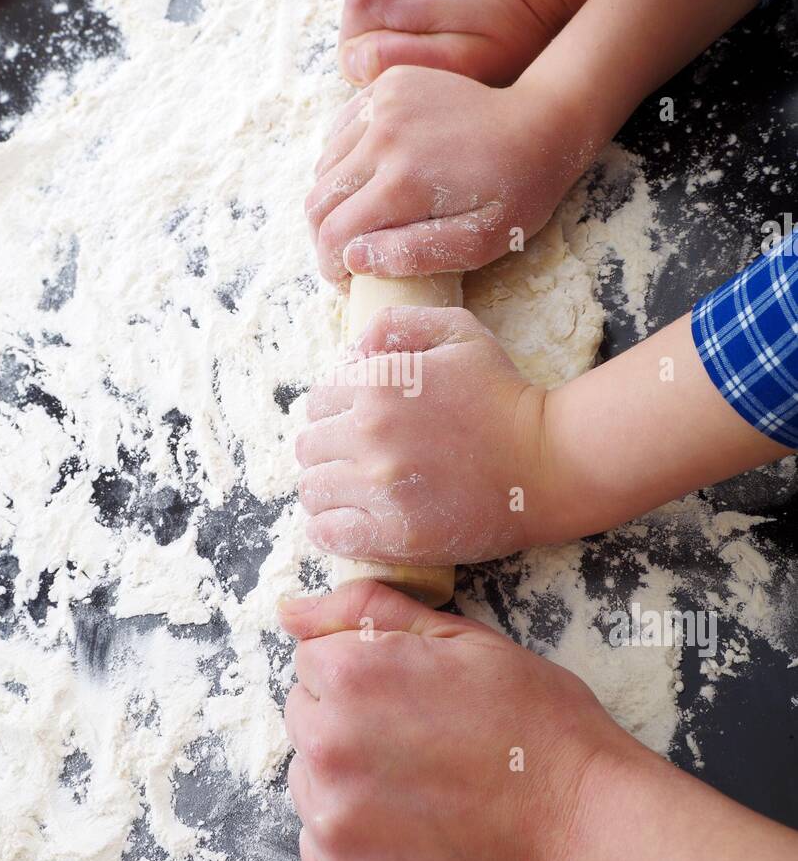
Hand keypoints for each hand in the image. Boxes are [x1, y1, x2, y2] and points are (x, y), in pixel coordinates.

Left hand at [278, 580, 634, 860]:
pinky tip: (418, 835)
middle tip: (426, 744)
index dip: (368, 671)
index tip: (414, 695)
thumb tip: (290, 610)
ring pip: (310, 784)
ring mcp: (333, 825)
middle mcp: (327, 748)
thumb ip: (371, 611)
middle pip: (306, 719)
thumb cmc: (539, 729)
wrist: (587, 835)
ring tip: (425, 791)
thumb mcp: (465, 641)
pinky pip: (323, 847)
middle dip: (350, 723)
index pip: (314, 660)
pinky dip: (359, 842)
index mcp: (352, 675)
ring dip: (349, 782)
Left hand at [297, 306, 562, 564]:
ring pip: (313, 491)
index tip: (360, 424)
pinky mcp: (396, 534)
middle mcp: (371, 434)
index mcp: (379, 384)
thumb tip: (353, 349)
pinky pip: (329, 534)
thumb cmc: (506, 396)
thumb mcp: (461, 334)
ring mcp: (381, 488)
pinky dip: (330, 528)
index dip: (336, 410)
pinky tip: (351, 520)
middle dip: (329, 448)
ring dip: (327, 489)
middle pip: (309, 445)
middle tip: (359, 458)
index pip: (318, 400)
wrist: (551, 462)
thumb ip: (400, 325)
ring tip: (356, 490)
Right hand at [307, 64, 580, 283]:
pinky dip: (344, 161)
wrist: (540, 124)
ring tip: (363, 217)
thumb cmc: (517, 192)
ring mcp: (382, 103)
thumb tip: (353, 259)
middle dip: (324, 236)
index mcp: (404, 181)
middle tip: (348, 254)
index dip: (330, 266)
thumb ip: (415, 254)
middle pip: (318, 200)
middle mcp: (384, 137)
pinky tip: (371, 178)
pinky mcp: (387, 85)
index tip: (346, 279)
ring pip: (324, 166)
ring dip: (334, 199)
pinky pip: (340, 132)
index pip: (333, 233)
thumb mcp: (480, 241)